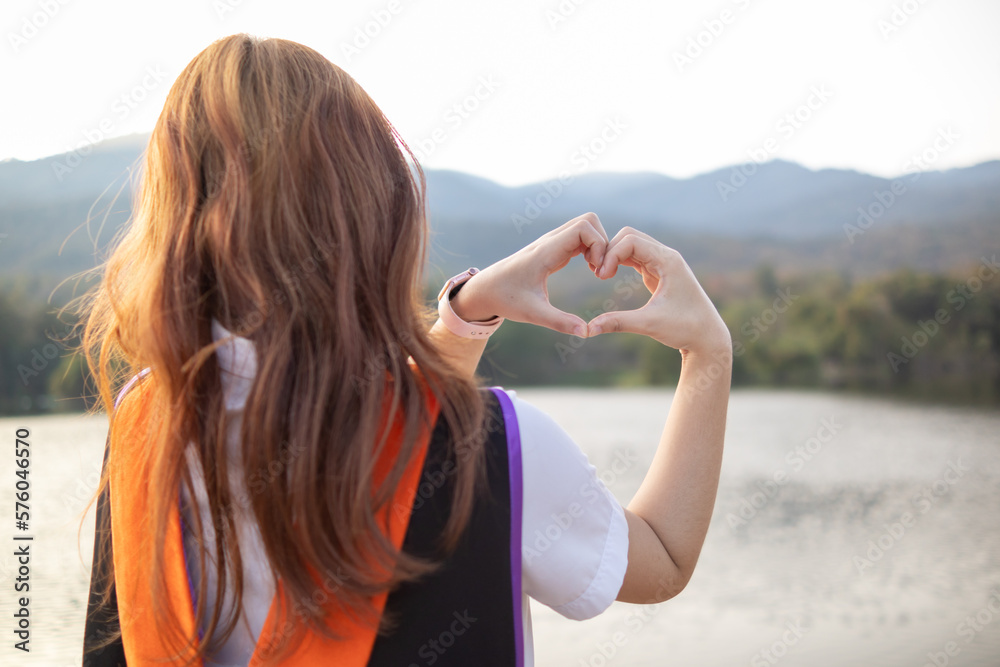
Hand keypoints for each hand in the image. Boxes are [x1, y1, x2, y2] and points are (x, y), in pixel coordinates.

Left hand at [450, 213, 608, 336]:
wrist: (485, 289)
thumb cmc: (506, 299)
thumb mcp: (532, 313)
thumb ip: (560, 322)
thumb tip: (586, 333)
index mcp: (546, 252)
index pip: (583, 228)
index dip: (599, 245)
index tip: (597, 272)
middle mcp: (550, 242)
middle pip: (588, 221)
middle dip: (603, 242)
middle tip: (600, 270)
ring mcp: (551, 243)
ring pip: (585, 227)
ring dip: (597, 245)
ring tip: (596, 271)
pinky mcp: (553, 249)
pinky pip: (579, 237)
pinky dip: (590, 248)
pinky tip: (590, 269)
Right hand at [587, 227, 730, 354]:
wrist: (707, 336)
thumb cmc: (685, 328)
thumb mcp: (649, 324)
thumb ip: (618, 322)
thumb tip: (589, 329)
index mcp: (668, 260)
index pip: (631, 241)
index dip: (611, 254)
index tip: (601, 276)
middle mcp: (666, 256)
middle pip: (629, 236)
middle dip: (610, 251)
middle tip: (598, 274)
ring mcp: (663, 262)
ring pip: (631, 245)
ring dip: (614, 255)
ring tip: (602, 275)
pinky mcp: (659, 272)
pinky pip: (635, 257)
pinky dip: (620, 262)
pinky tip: (609, 275)